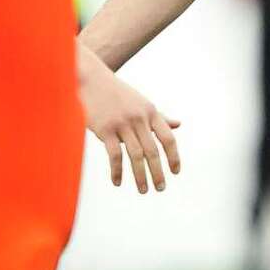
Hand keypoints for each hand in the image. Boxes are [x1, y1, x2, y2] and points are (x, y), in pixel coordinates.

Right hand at [78, 44, 181, 192]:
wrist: (91, 80)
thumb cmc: (118, 94)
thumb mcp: (142, 103)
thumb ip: (159, 116)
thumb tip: (178, 124)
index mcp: (151, 112)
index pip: (168, 138)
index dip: (174, 157)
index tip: (175, 172)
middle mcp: (139, 118)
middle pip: (153, 151)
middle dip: (158, 172)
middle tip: (160, 188)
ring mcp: (122, 124)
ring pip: (136, 155)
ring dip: (140, 176)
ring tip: (143, 190)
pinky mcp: (105, 129)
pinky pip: (115, 155)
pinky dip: (117, 171)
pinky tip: (117, 182)